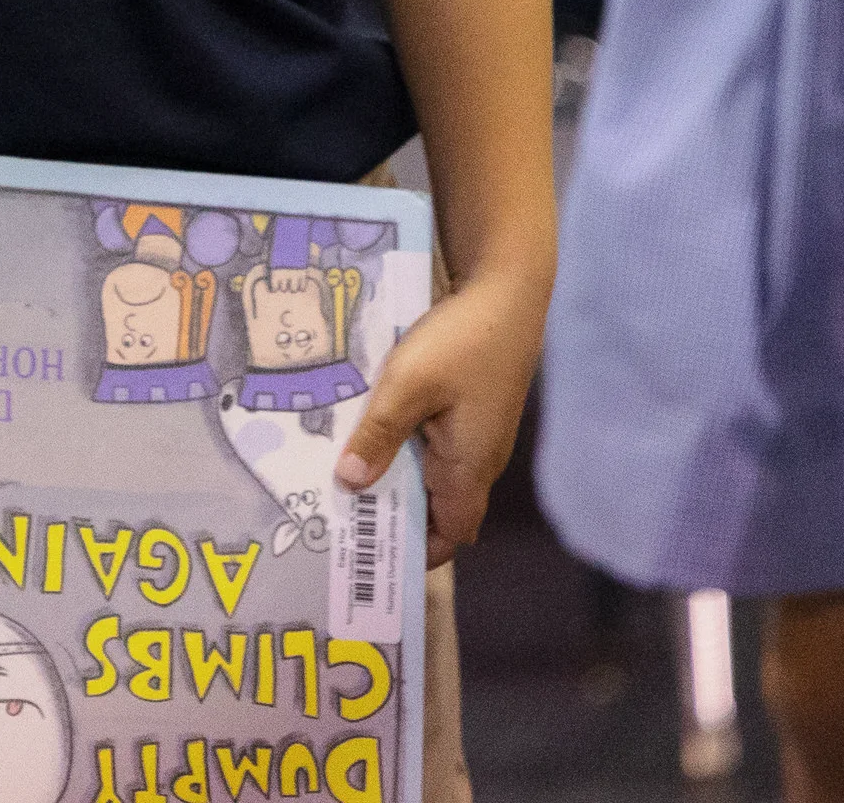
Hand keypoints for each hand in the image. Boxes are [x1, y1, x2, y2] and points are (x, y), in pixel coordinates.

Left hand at [331, 271, 544, 568]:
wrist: (506, 292)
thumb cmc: (462, 342)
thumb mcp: (407, 386)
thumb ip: (379, 436)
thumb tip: (351, 483)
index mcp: (469, 468)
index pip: (450, 536)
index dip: (414, 551)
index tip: (366, 551)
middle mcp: (479, 460)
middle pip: (438, 509)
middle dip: (393, 514)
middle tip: (337, 511)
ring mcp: (477, 435)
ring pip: (434, 475)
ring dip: (395, 477)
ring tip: (341, 474)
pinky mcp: (470, 410)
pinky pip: (436, 446)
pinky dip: (404, 448)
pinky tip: (368, 431)